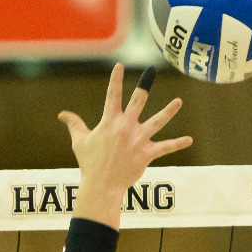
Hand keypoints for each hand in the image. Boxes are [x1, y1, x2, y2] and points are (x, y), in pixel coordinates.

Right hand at [58, 65, 190, 199]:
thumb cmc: (90, 163)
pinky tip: (189, 140)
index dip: (116, 79)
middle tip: (151, 71)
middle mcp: (126, 127)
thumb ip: (74, 124)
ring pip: (158, 121)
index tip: (120, 66)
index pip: (113, 95)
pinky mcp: (147, 153)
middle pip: (138, 101)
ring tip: (179, 101)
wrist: (102, 185)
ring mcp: (138, 139)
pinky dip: (178, 144)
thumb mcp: (79, 141)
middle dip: (144, 86)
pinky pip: (165, 147)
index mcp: (110, 122)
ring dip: (169, 110)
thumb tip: (62, 114)